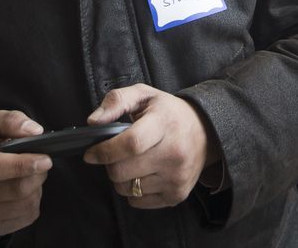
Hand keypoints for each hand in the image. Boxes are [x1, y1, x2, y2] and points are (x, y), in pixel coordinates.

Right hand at [0, 111, 52, 238]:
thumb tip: (34, 131)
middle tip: (41, 162)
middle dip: (37, 174)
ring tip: (29, 176)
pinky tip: (24, 192)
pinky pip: (26, 216)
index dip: (22, 165)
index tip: (45, 159)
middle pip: (15, 188)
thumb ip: (11, 121)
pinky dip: (33, 202)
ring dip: (36, 187)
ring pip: (24, 203)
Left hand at [84, 85, 219, 208]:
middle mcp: (174, 153)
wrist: (206, 132)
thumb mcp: (145, 95)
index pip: (131, 144)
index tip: (91, 153)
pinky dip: (134, 190)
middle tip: (117, 154)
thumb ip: (116, 101)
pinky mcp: (176, 195)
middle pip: (122, 171)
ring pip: (127, 189)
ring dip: (122, 177)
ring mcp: (176, 177)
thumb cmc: (169, 113)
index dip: (105, 151)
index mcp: (165, 124)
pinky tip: (145, 173)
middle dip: (110, 164)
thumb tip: (93, 122)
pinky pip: (137, 201)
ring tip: (134, 162)